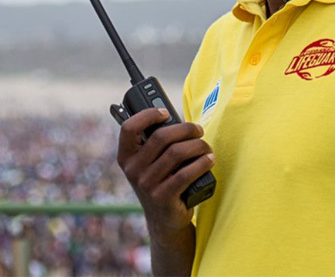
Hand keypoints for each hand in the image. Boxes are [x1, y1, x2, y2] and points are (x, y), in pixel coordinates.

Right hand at [116, 107, 214, 234]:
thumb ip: (155, 145)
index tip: (166, 113)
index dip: (147, 115)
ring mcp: (146, 185)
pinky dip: (201, 164)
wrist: (165, 221)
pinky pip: (185, 174)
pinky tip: (209, 160)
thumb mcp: (150, 165)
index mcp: (126, 157)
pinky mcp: (162, 197)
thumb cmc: (162, 183)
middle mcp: (132, 170)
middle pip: (160, 137)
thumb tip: (180, 121)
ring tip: (206, 147)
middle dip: (185, 129)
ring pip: (176, 153)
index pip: (128, 128)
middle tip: (199, 130)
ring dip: (198, 146)